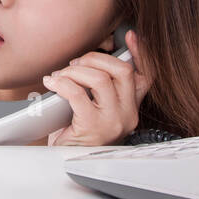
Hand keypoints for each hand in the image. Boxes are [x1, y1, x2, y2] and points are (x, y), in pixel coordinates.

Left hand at [43, 29, 153, 145]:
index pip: (146, 76)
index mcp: (131, 108)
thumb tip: (87, 59)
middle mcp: (128, 115)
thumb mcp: (95, 108)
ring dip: (76, 71)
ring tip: (61, 75)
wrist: (62, 162)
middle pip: (122, 71)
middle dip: (95, 58)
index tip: (128, 36)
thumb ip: (100, 88)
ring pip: (101, 79)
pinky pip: (77, 94)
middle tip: (76, 63)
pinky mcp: (92, 128)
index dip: (141, 53)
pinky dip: (62, 83)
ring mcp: (112, 122)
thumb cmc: (76, 132)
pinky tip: (52, 83)